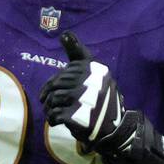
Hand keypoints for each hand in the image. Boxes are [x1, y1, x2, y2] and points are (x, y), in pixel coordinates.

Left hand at [40, 31, 131, 148]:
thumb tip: (64, 33)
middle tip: (53, 105)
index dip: (57, 81)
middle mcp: (90, 81)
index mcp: (95, 70)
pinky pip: (54, 113)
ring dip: (50, 108)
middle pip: (56, 84)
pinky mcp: (76, 115)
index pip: (68, 70)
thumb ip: (79, 54)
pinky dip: (52, 119)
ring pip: (53, 98)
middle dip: (51, 96)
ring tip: (56, 113)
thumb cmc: (100, 102)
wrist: (113, 130)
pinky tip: (58, 122)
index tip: (57, 89)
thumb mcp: (94, 75)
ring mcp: (83, 98)